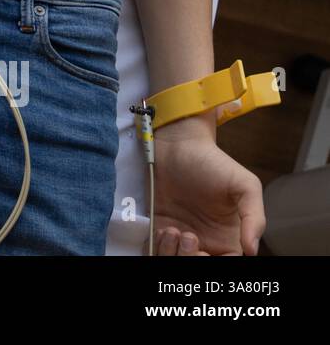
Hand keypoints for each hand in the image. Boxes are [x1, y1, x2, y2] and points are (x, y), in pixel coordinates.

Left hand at [150, 117, 264, 254]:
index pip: (226, 264)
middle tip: (189, 237)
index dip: (217, 265)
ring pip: (175, 261)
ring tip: (175, 230)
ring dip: (174, 254)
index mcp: (229, 236)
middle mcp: (205, 240)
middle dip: (192, 260)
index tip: (208, 254)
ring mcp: (180, 235)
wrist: (177, 144)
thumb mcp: (245, 185)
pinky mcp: (158, 227)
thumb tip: (252, 250)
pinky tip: (163, 229)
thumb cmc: (213, 162)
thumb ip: (254, 218)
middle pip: (197, 266)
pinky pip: (156, 251)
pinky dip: (158, 247)